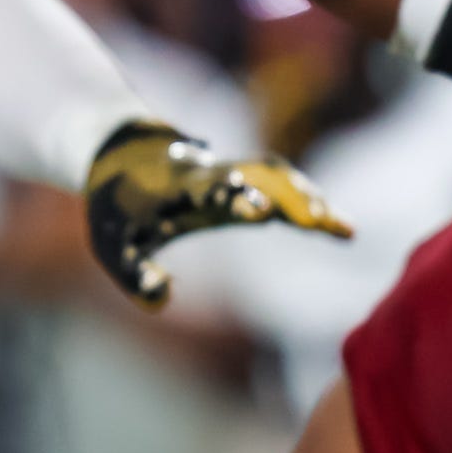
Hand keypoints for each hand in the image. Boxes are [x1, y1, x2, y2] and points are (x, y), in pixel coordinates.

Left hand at [84, 122, 351, 309]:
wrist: (122, 154)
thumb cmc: (118, 209)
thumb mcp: (111, 246)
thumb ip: (134, 276)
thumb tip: (164, 298)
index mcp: (175, 185)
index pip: (208, 187)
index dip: (232, 195)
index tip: (260, 212)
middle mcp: (210, 172)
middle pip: (254, 175)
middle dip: (285, 195)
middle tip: (318, 221)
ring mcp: (230, 171)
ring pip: (275, 175)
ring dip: (306, 196)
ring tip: (340, 227)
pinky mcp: (244, 178)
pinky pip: (282, 183)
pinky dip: (310, 200)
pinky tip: (340, 227)